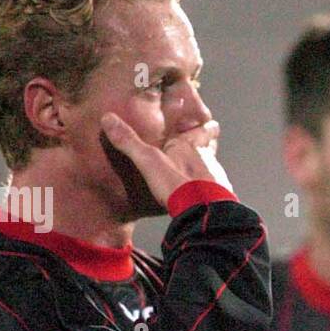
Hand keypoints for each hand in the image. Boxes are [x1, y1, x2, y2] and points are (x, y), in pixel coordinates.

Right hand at [100, 114, 231, 209]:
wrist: (203, 211)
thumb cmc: (177, 183)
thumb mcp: (148, 161)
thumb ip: (129, 142)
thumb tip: (108, 119)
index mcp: (190, 146)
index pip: (202, 131)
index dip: (205, 127)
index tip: (211, 123)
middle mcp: (207, 159)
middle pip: (210, 149)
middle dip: (207, 148)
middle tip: (205, 147)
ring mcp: (216, 179)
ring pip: (213, 169)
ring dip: (207, 170)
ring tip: (197, 174)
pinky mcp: (220, 197)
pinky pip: (216, 190)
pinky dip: (210, 191)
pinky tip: (202, 197)